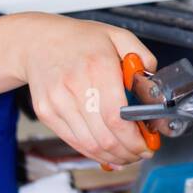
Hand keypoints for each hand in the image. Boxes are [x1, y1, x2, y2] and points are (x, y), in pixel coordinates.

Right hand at [17, 13, 158, 168]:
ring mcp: (57, 102)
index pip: (116, 116)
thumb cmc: (81, 40)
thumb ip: (143, 57)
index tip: (148, 144)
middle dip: (128, 152)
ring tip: (127, 154)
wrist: (39, 41)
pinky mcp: (47, 113)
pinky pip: (74, 141)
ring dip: (112, 155)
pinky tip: (107, 151)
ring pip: (89, 144)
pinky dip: (93, 152)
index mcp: (98, 66)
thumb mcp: (118, 36)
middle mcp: (74, 85)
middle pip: (104, 136)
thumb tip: (154, 85)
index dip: (134, 138)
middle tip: (142, 152)